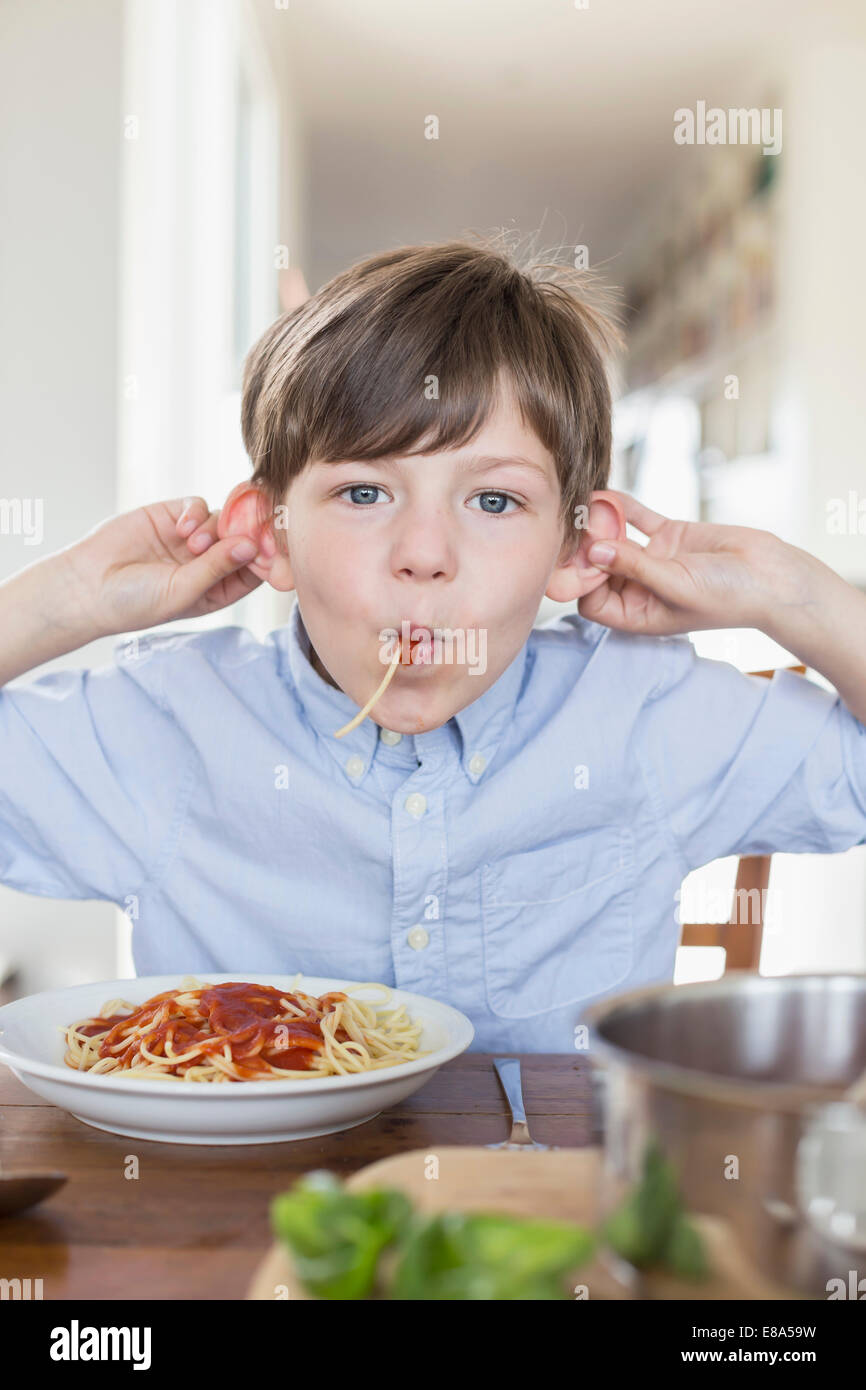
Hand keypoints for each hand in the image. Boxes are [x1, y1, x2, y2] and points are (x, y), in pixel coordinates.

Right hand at [64, 496, 262, 636]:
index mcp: (218, 589)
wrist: (88, 586)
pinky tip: (182, 528)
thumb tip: (252, 544)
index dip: (267, 558)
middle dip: (248, 535)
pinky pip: (198, 505)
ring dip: (215, 529)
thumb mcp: (183, 591)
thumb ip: (217, 567)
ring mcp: (191, 538)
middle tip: (245, 534)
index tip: (272, 551)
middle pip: (245, 540)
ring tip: (192, 545)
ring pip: (224, 520)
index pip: (255, 569)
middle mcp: (209, 563)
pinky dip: (196, 513)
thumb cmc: (135, 602)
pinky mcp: (172, 515)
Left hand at [578, 490, 781, 635]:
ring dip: (600, 523)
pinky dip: (622, 507)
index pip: (593, 601)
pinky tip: (605, 494)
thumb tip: (593, 551)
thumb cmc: (728, 597)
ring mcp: (654, 560)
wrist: (772, 576)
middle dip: (585, 547)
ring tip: (584, 504)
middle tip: (574, 524)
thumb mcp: (675, 584)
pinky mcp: (669, 536)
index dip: (582, 581)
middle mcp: (641, 588)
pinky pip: (638, 519)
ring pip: (615, 539)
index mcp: (638, 613)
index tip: (581, 558)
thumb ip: (634, 567)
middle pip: (599, 567)